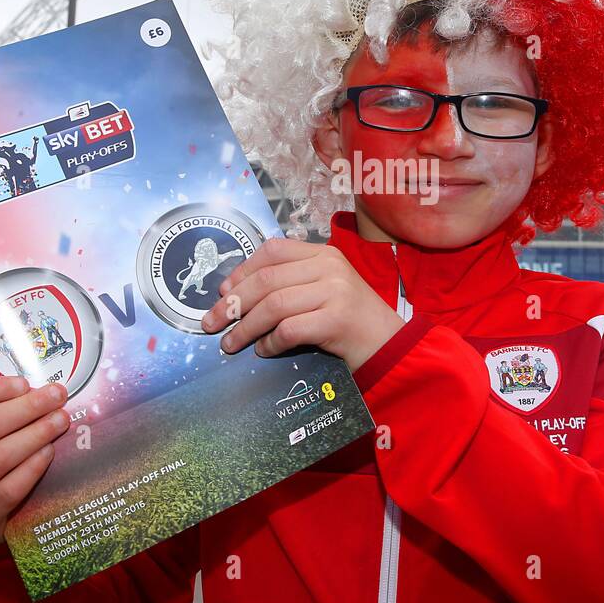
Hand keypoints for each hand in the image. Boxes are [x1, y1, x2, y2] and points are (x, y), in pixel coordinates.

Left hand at [199, 237, 404, 372]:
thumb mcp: (325, 290)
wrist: (391, 345)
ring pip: (274, 305)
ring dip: (245, 327)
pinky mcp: (337, 320)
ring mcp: (336, 292)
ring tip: (231, 343)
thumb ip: (291, 283)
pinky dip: (269, 343)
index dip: (242, 270)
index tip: (223, 293)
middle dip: (233, 303)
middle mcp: (330, 267)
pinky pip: (289, 330)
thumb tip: (235, 294)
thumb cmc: (351, 321)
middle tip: (212, 322)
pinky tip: (263, 351)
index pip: (273, 251)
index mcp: (324, 254)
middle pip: (267, 279)